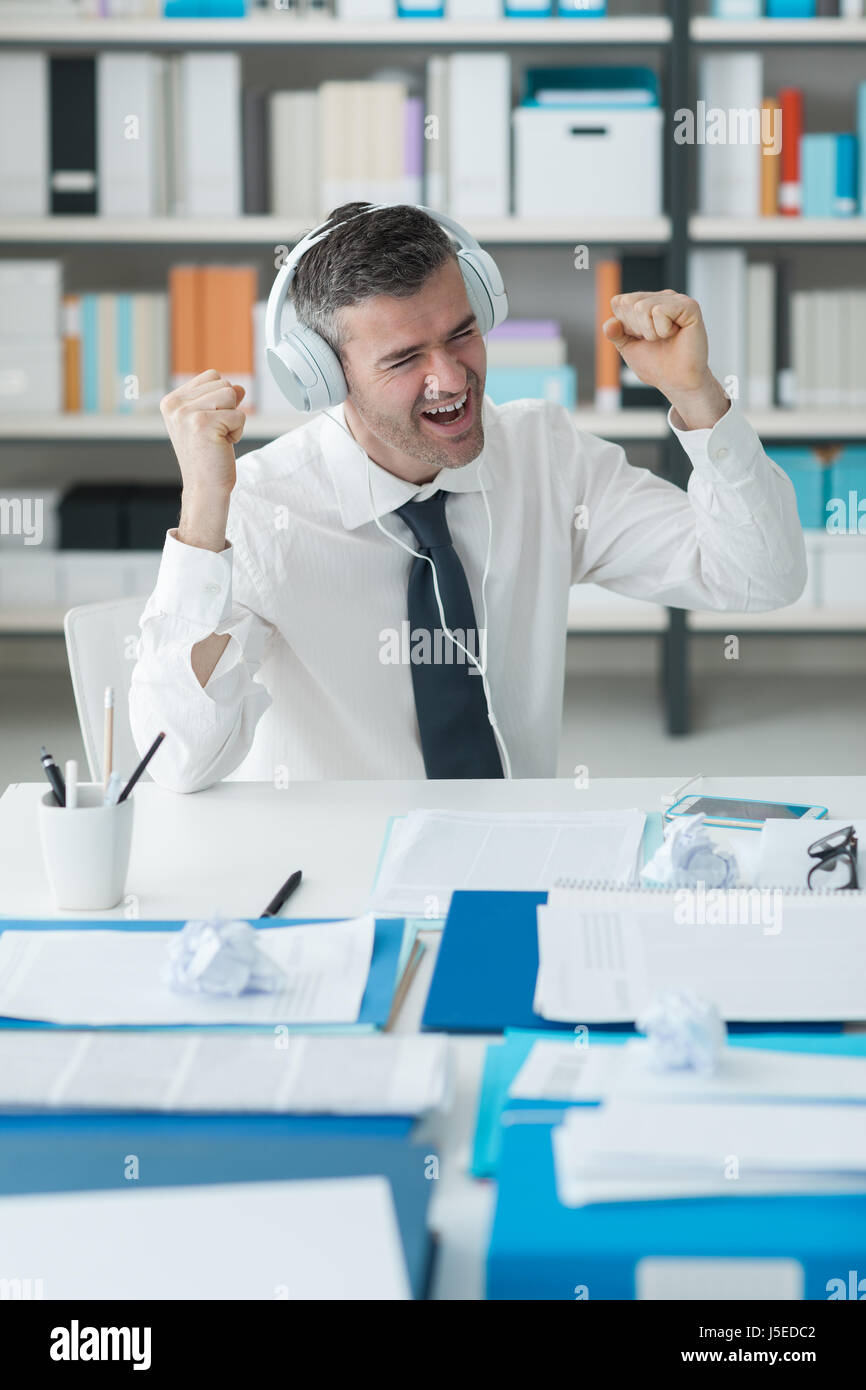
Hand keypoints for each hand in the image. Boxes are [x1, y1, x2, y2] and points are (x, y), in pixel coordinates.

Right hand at [160, 369, 246, 497]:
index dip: (221, 399)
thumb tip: (240, 388)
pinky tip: (222, 445)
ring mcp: (187, 414)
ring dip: (233, 419)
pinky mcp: (203, 424)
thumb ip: (220, 399)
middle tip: (215, 434)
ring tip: (218, 438)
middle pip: (224, 384)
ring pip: (232, 395)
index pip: (212, 376)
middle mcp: (175, 405)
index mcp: (172, 401)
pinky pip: (239, 415)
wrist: (204, 487)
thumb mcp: (208, 420)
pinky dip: (237, 432)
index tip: (210, 423)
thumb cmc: (208, 455)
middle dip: (228, 409)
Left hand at [602, 290, 729, 428]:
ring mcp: (676, 300)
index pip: (619, 302)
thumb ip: (616, 333)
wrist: (677, 382)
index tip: (641, 338)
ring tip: (665, 338)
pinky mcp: (689, 306)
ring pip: (642, 307)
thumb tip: (609, 324)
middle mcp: (662, 297)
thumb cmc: (657, 365)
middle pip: (629, 302)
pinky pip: (659, 311)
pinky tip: (675, 334)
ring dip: (650, 332)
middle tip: (655, 340)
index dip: (625, 325)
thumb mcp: (628, 347)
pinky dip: (662, 330)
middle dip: (637, 328)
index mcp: (647, 303)